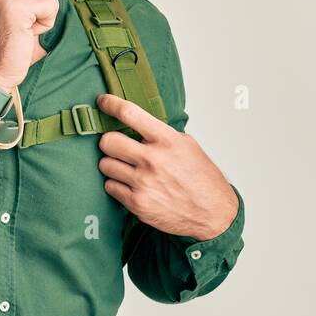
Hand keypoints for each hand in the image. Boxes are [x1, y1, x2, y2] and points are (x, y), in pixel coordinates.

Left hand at [95, 93, 237, 240]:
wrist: (212, 213)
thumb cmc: (202, 179)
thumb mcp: (187, 146)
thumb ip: (161, 134)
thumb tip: (134, 124)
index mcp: (167, 141)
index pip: (130, 114)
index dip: (111, 104)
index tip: (103, 102)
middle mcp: (153, 160)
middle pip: (108, 141)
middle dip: (110, 142)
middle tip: (117, 147)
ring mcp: (143, 182)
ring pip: (105, 165)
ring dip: (112, 165)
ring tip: (127, 168)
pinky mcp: (137, 203)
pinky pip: (110, 186)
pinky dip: (117, 185)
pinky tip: (130, 185)